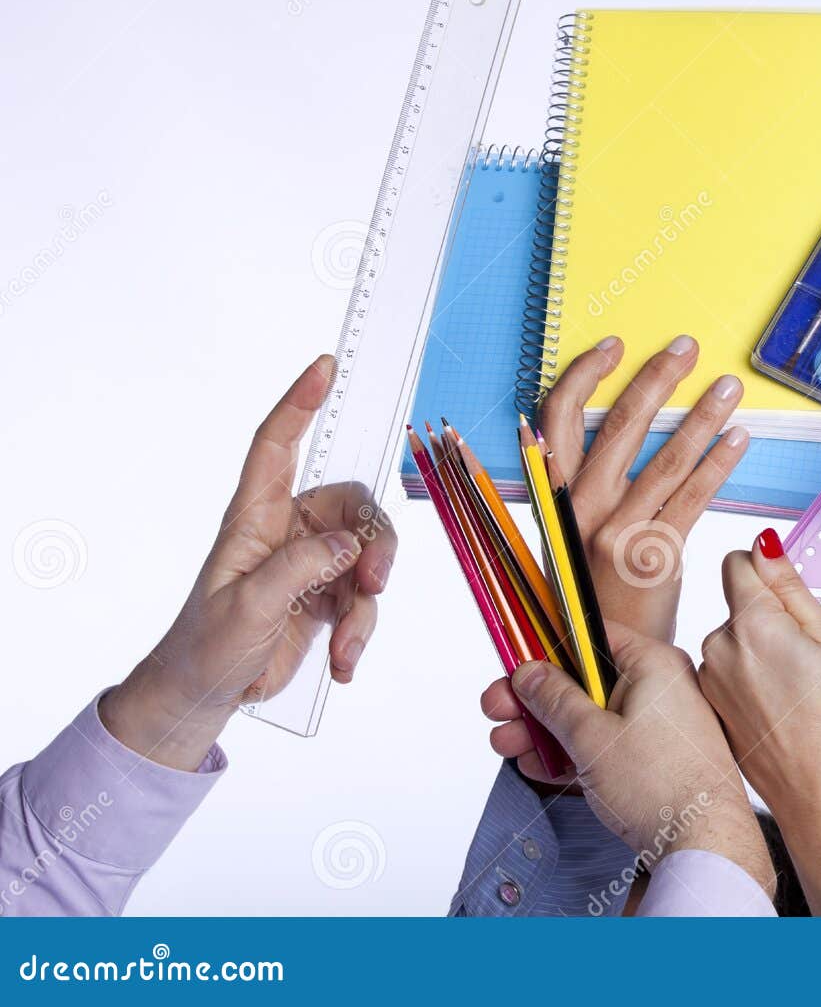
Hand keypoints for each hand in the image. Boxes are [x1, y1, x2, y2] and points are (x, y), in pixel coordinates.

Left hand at [100, 356, 398, 769]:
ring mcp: (314, 562)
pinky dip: (361, 632)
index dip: (299, 404)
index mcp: (255, 517)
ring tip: (345, 646)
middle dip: (374, 544)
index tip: (322, 367)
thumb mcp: (247, 608)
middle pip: (352, 506)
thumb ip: (297, 569)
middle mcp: (290, 531)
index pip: (276, 446)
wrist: (208, 692)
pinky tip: (343, 661)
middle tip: (375, 582)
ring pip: (369, 556)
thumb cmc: (207, 644)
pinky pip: (367, 599)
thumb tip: (345, 544)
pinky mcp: (331, 595)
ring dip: (366, 604)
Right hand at [481, 625, 774, 894]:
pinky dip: (573, 753)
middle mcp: (659, 687)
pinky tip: (536, 766)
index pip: (592, 637)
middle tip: (497, 711)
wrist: (704, 845)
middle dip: (535, 700)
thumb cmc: (661, 786)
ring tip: (507, 745)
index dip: (547, 650)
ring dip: (546, 731)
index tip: (514, 666)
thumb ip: (555, 700)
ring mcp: (658, 724)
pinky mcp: (655, 758)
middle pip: (585, 681)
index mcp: (653, 664)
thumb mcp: (591, 737)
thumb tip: (530, 672)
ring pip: (591, 716)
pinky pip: (606, 744)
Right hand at [539, 334, 746, 641]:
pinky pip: (693, 498)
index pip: (557, 419)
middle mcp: (580, 511)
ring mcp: (617, 534)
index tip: (614, 347)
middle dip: (657, 378)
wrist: (600, 664)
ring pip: (665, 457)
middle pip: (620, 425)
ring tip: (728, 386)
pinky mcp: (655, 558)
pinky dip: (719, 463)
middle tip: (687, 348)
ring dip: (701, 415)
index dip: (584, 376)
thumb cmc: (590, 598)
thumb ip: (580, 491)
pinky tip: (739, 440)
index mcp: (553, 499)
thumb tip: (608, 434)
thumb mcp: (569, 540)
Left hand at [699, 533, 820, 915]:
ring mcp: (709, 681)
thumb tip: (765, 543)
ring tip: (796, 689)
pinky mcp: (709, 707)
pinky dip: (749, 681)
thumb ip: (792, 589)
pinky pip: (727, 674)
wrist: (820, 793)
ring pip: (732, 642)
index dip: (767, 571)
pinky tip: (778, 708)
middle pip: (737, 607)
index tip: (791, 595)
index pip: (737, 562)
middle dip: (768, 619)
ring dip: (758, 653)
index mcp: (752, 624)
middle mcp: (718, 648)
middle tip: (807, 657)